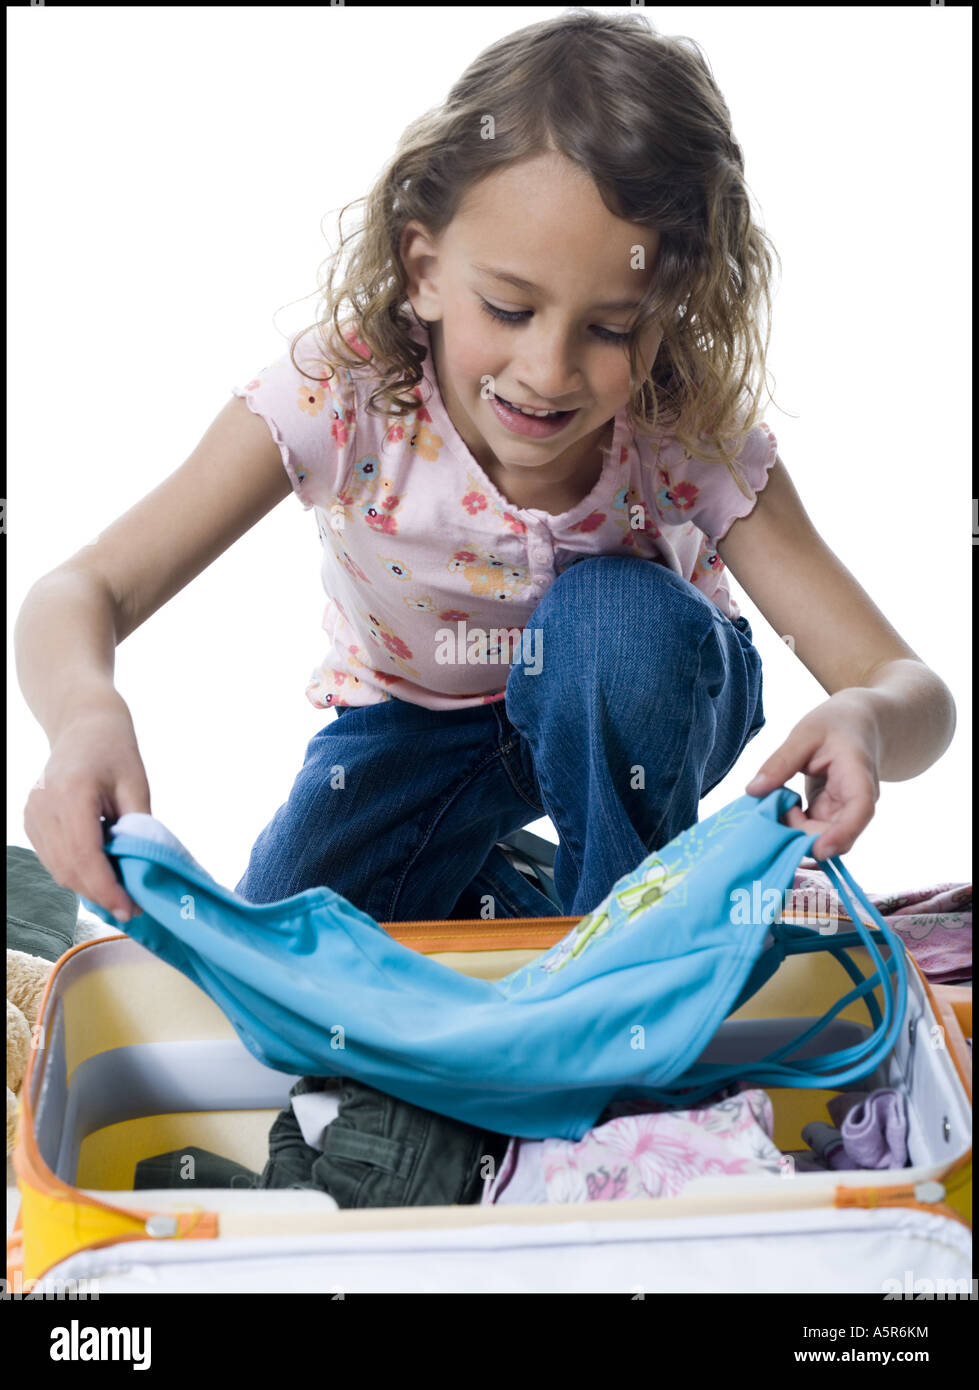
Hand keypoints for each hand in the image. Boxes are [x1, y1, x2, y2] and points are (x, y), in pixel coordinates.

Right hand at [23, 697, 151, 921]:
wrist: (83, 724)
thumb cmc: (115, 751)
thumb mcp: (136, 786)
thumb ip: (137, 829)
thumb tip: (142, 872)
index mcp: (72, 794)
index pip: (85, 855)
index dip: (107, 888)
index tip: (129, 908)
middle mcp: (44, 806)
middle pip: (69, 868)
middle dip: (100, 894)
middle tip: (130, 908)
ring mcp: (33, 813)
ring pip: (57, 868)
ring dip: (87, 886)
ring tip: (118, 893)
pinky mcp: (31, 819)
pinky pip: (52, 857)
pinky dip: (75, 871)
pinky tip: (99, 873)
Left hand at [743, 692, 881, 859]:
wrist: (857, 724)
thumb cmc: (836, 724)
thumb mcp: (805, 735)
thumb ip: (781, 762)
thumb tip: (753, 791)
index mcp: (859, 779)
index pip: (859, 812)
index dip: (840, 835)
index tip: (817, 850)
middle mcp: (855, 803)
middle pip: (833, 834)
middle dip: (799, 832)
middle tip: (771, 805)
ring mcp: (841, 812)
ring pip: (818, 838)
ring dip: (791, 830)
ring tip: (776, 799)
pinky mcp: (827, 814)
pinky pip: (808, 831)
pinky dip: (790, 824)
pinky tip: (778, 805)